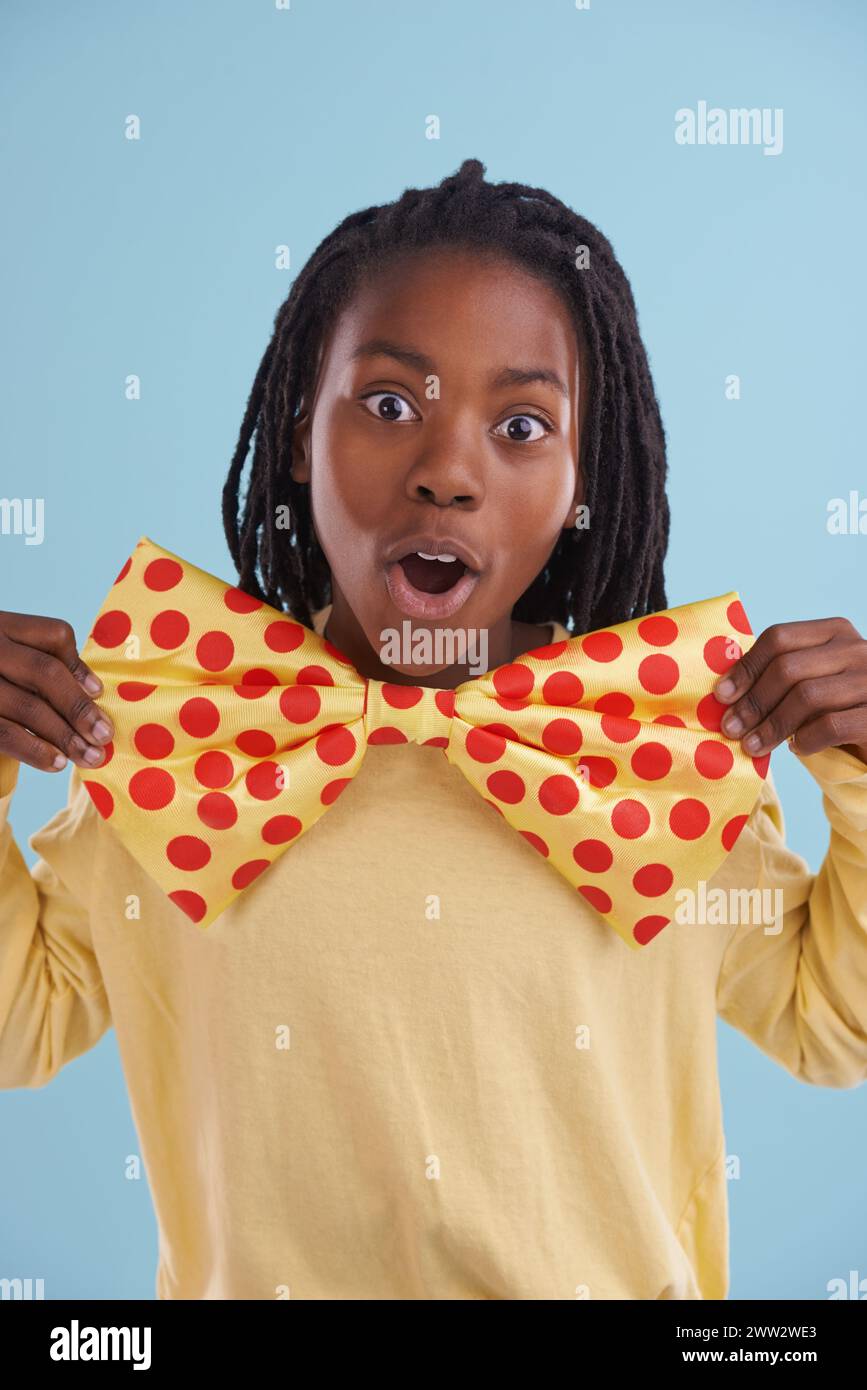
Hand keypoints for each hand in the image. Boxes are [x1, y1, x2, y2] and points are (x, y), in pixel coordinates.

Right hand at [0, 612, 113, 771]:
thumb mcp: (5, 654)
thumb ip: (39, 660)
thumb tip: (92, 689)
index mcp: (1, 625)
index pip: (54, 634)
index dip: (80, 665)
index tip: (98, 693)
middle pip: (45, 672)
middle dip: (79, 707)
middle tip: (105, 736)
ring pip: (28, 706)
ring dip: (65, 736)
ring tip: (89, 757)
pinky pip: (5, 732)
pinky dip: (34, 750)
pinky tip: (56, 763)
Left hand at [713, 616, 866, 765]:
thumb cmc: (836, 707)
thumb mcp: (812, 680)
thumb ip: (780, 674)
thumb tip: (724, 689)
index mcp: (834, 632)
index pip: (779, 638)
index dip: (746, 667)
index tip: (722, 695)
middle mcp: (857, 650)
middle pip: (787, 668)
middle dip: (752, 701)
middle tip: (731, 727)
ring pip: (807, 696)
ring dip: (771, 725)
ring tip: (752, 745)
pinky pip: (830, 725)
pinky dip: (806, 739)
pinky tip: (795, 749)